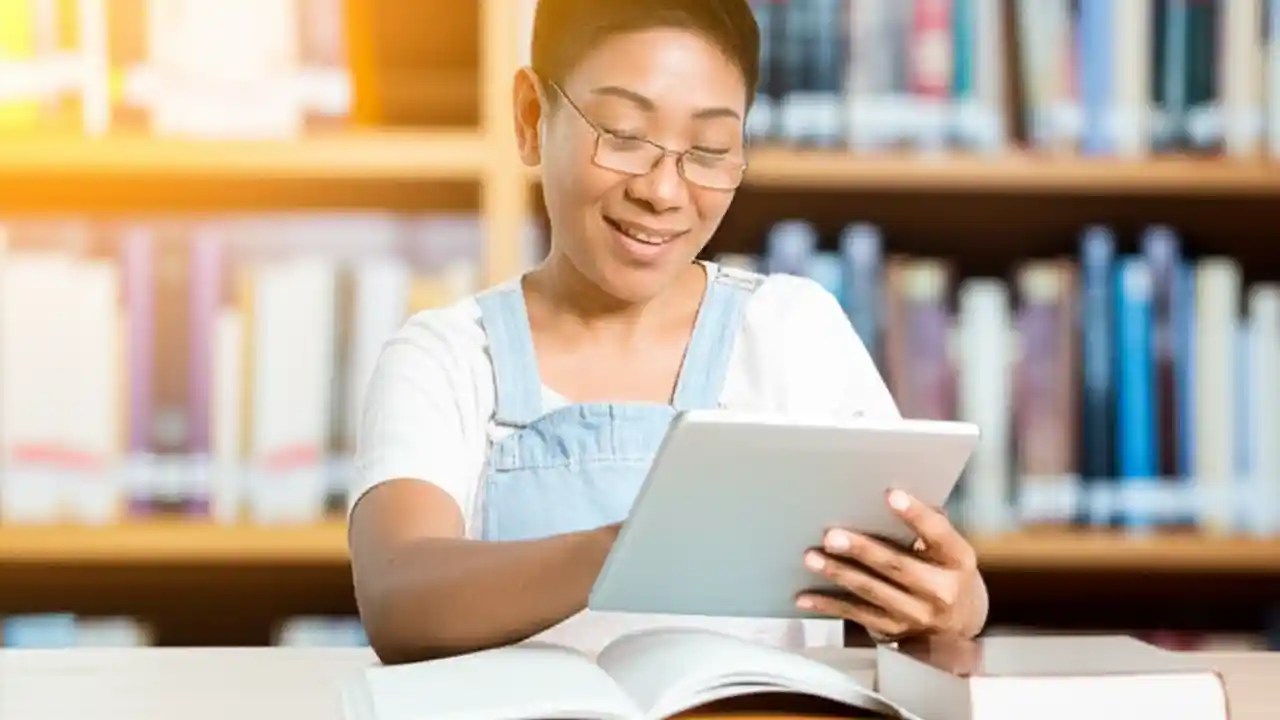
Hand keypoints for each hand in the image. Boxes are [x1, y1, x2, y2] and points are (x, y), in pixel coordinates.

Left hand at [795, 489, 986, 640]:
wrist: (962, 623)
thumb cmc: (947, 569)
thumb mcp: (950, 549)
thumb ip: (926, 527)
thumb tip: (888, 496)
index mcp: (957, 560)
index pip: (938, 534)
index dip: (916, 515)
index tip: (891, 494)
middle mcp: (941, 591)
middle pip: (897, 566)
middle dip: (862, 550)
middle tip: (832, 536)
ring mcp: (916, 615)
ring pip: (871, 591)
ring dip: (838, 573)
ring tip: (812, 558)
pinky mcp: (894, 631)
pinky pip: (857, 615)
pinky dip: (829, 605)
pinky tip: (804, 597)